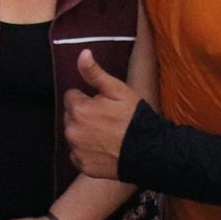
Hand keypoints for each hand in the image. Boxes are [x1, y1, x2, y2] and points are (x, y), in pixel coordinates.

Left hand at [62, 49, 141, 180]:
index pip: (71, 96)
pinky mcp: (82, 166)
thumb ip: (95, 73)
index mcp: (78, 109)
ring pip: (74, 134)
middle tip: (106, 119)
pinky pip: (78, 153)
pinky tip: (104, 149)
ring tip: (106, 134)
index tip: (102, 104)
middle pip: (71, 116)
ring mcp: (76, 150)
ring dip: (84, 132)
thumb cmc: (134, 119)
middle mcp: (72, 131)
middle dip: (84, 115)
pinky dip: (87, 151)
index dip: (87, 98)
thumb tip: (82, 53)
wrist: (150, 152)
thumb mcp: (117, 90)